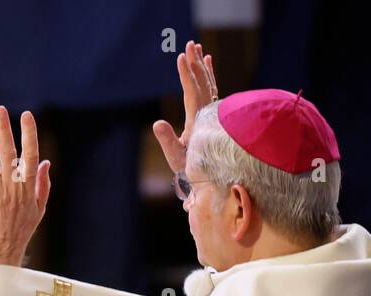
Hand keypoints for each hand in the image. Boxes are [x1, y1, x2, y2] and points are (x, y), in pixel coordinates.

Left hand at [0, 106, 51, 268]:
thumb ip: (43, 184)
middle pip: (9, 152)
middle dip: (4, 129)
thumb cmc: (21, 230)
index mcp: (28, 187)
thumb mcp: (39, 208)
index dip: (29, 134)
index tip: (27, 116)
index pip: (31, 155)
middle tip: (1, 110)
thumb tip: (47, 162)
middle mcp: (12, 186)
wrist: (2, 252)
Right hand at [152, 40, 217, 173]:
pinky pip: (212, 88)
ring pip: (208, 83)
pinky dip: (209, 74)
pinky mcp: (213, 112)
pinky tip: (208, 61)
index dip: (186, 75)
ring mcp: (212, 111)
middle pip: (202, 82)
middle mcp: (208, 113)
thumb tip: (157, 123)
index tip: (181, 58)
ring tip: (198, 47)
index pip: (192, 92)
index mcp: (198, 121)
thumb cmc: (191, 168)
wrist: (210, 176)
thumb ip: (167, 140)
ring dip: (202, 65)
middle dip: (196, 63)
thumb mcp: (176, 157)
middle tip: (190, 43)